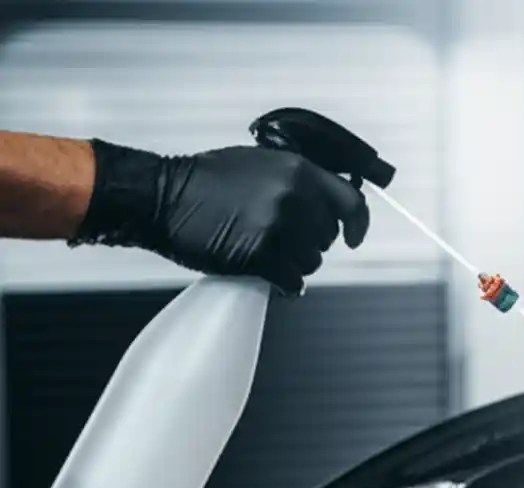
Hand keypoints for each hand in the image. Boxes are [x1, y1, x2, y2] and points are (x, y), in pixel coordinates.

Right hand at [153, 146, 367, 294]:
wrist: (162, 196)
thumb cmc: (205, 180)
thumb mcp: (260, 164)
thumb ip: (296, 180)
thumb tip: (322, 203)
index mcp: (299, 171)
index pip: (351, 201)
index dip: (358, 224)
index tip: (354, 237)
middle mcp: (294, 197)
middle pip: (327, 237)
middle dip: (310, 243)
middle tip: (283, 240)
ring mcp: (278, 227)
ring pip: (311, 262)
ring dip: (294, 264)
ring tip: (268, 253)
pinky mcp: (259, 255)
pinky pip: (291, 281)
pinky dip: (285, 285)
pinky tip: (273, 279)